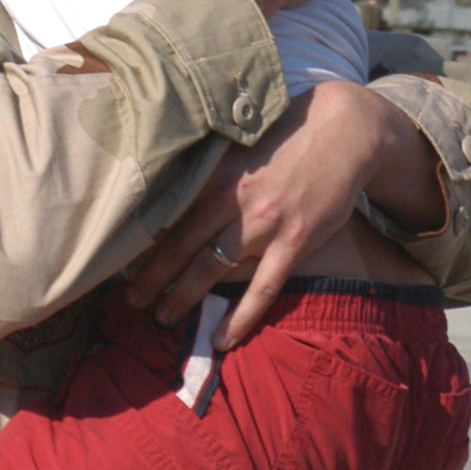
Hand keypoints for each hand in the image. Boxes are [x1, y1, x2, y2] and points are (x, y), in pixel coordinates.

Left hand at [126, 79, 406, 345]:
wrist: (346, 131)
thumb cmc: (290, 133)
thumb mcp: (242, 142)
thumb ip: (211, 168)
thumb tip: (175, 185)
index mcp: (219, 177)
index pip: (170, 219)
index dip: (145, 246)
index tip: (123, 265)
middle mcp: (236, 203)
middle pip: (183, 249)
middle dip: (153, 279)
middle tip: (132, 301)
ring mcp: (266, 226)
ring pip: (213, 271)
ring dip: (184, 299)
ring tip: (163, 318)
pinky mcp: (295, 243)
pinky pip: (263, 289)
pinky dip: (241, 317)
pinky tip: (222, 338)